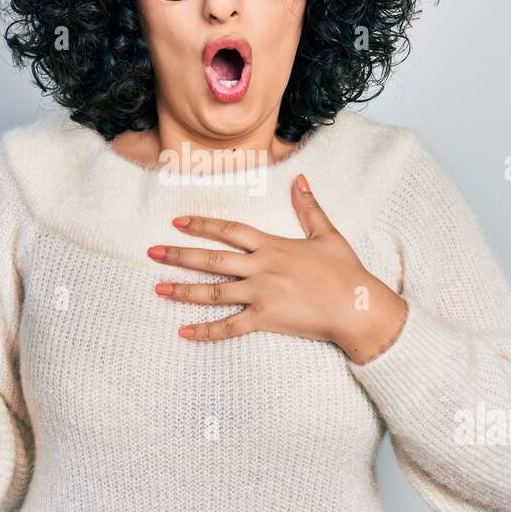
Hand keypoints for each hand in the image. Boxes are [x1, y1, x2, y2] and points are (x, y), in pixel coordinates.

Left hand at [147, 173, 408, 363]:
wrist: (358, 308)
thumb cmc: (346, 271)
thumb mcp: (327, 235)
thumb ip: (309, 207)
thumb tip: (300, 179)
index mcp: (273, 246)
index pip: (230, 231)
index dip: (202, 225)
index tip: (178, 222)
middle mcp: (261, 268)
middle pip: (212, 260)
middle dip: (179, 255)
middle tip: (152, 252)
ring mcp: (261, 295)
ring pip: (213, 293)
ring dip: (183, 291)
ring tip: (158, 288)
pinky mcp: (266, 320)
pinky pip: (229, 327)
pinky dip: (205, 331)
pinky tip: (183, 332)